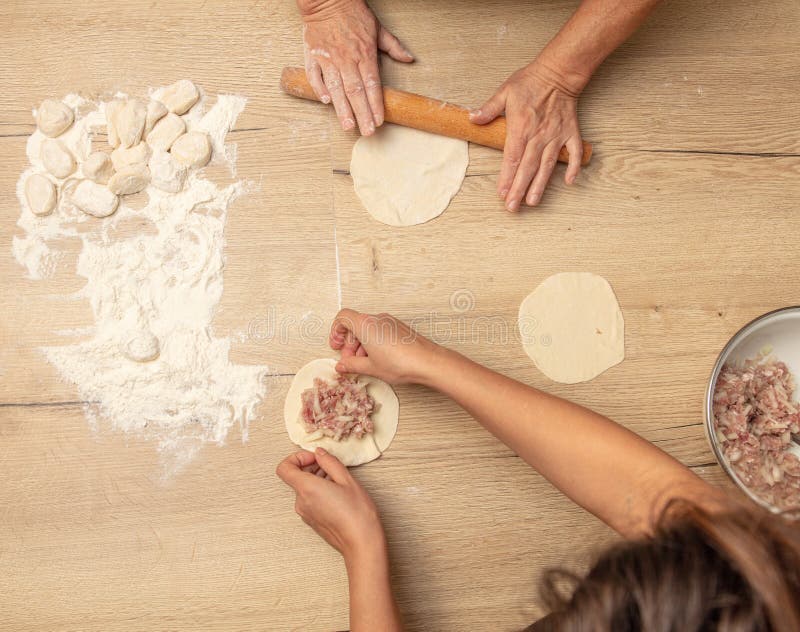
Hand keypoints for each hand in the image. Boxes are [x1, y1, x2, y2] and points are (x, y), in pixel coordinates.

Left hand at [276, 448, 386, 561]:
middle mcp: (301, 502)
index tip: (315, 457)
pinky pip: (309, 500)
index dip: (297, 458)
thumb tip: (319, 453)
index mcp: (307, 489)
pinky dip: (319, 491)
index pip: (284, 468)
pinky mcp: (312, 521)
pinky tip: (337, 492)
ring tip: (337, 479)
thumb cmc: (357, 513)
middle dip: (310, 466)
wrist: (361, 543)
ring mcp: (305, 513)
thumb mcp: (347, 480)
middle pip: (295, 477)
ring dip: (316, 478)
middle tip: (330, 465)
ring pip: (303, 488)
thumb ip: (330, 462)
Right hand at [300, 0, 413, 134]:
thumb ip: (393, 46)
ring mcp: (329, 58)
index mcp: (364, 53)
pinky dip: (320, 89)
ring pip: (336, 88)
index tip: (379, 120)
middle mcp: (347, 58)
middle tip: (366, 132)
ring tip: (348, 125)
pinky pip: (315, 76)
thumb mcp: (378, 28)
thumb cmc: (352, 13)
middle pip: (355, 92)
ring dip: (342, 109)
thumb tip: (409, 59)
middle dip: (362, 114)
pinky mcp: (313, 56)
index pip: (372, 84)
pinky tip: (326, 102)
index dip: (376, 104)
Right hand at [328, 308, 439, 384]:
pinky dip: (373, 343)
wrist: (428, 362)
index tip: (336, 346)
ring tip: (364, 363)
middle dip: (349, 344)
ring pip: (367, 329)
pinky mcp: (399, 328)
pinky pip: (379, 331)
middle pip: (355, 325)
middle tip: (349, 361)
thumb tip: (342, 365)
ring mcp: (389, 322)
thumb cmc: (401, 362)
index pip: (343, 317)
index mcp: (365, 324)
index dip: (336, 331)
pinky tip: (377, 359)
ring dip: (361, 345)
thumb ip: (352, 365)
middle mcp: (377, 318)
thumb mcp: (370, 367)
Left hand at [470, 60, 583, 210]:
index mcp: (521, 128)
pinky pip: (574, 152)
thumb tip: (472, 118)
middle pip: (527, 167)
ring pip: (547, 165)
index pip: (512, 158)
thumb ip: (489, 108)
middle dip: (519, 188)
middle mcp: (539, 136)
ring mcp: (556, 136)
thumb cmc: (531, 81)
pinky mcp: (571, 133)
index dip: (506, 177)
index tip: (502, 193)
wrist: (559, 72)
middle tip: (513, 207)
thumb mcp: (505, 91)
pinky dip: (573, 166)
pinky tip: (569, 182)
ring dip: (540, 184)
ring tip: (533, 202)